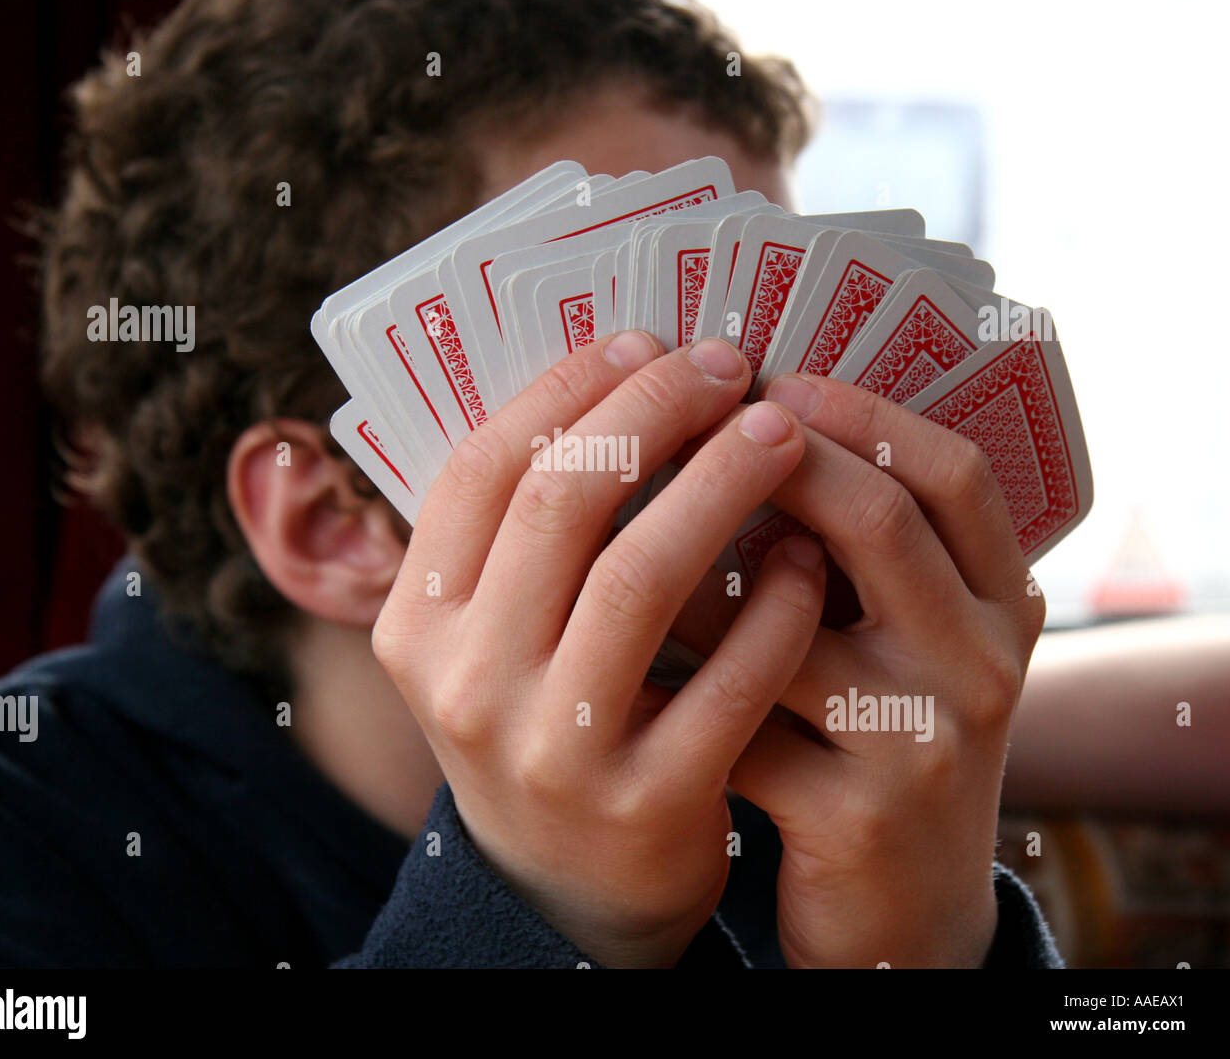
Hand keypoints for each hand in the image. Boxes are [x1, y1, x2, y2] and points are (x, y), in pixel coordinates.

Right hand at [372, 334, 826, 966]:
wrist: (568, 891)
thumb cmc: (544, 725)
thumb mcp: (492, 641)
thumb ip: (522, 540)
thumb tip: (613, 386)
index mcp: (418, 623)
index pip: (482, 469)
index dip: (567, 387)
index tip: (643, 337)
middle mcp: (467, 683)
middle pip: (561, 502)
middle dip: (653, 409)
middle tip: (726, 363)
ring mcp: (553, 748)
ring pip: (641, 578)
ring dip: (722, 484)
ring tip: (781, 429)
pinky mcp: (647, 802)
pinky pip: (726, 679)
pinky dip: (776, 605)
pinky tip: (811, 553)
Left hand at [672, 372, 1045, 967]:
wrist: (907, 908)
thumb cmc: (884, 737)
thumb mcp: (906, 638)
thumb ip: (859, 550)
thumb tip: (740, 426)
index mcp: (1002, 602)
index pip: (955, 475)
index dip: (862, 415)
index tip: (774, 380)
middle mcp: (981, 664)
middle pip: (879, 523)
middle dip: (771, 460)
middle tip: (688, 429)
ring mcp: (924, 744)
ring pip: (788, 621)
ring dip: (693, 568)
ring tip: (629, 530)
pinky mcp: (858, 818)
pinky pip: (742, 719)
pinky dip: (679, 674)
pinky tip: (631, 649)